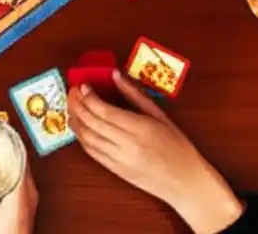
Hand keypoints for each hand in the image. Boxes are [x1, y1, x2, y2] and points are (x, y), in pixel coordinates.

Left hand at [70, 72, 243, 233]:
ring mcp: (119, 160)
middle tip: (73, 92)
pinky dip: (81, 138)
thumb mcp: (160, 116)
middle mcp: (127, 145)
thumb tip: (115, 75)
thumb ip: (134, 94)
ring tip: (72, 106)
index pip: (104, 110)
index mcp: (141, 129)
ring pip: (87, 138)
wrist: (186, 182)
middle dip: (77, 104)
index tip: (82, 85)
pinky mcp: (115, 170)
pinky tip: (79, 126)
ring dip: (75, 120)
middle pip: (92, 122)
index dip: (88, 96)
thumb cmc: (178, 148)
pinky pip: (91, 152)